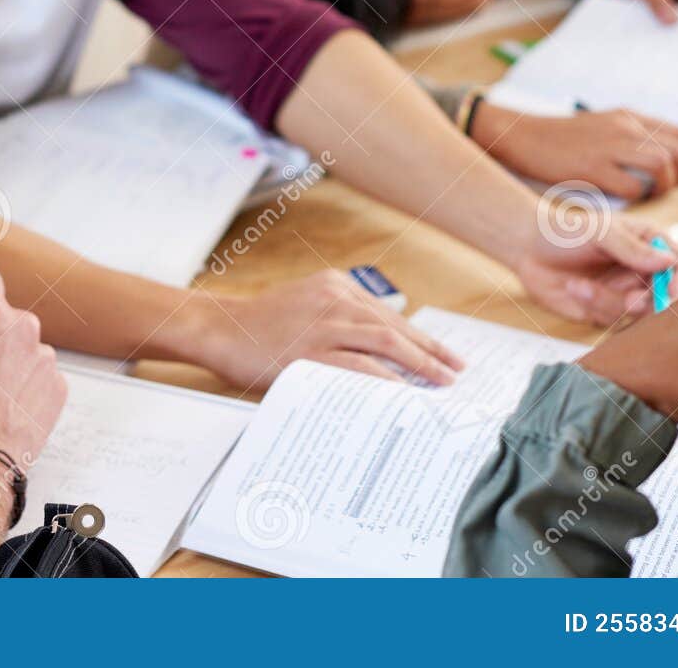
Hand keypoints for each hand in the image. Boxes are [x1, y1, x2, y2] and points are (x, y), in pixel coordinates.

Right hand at [195, 269, 465, 390]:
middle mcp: (334, 298)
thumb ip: (340, 318)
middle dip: (431, 349)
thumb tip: (383, 351)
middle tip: (457, 369)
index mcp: (335, 285)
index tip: (443, 353)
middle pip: (394, 325)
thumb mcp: (306, 304)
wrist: (220, 329)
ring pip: (384, 342)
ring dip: (420, 362)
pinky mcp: (310, 350)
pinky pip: (358, 365)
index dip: (420, 336)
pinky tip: (404, 392)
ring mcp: (323, 324)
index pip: (388, 313)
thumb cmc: (261, 325)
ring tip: (442, 381)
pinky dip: (386, 378)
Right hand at [474, 104, 677, 201]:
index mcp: (628, 117)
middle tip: (663, 189)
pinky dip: (637, 196)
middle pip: (676, 151)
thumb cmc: (559, 139)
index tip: (672, 174)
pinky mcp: (593, 167)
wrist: (522, 136)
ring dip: (662, 187)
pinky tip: (625, 198)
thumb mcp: (601, 124)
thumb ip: (629, 136)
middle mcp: (624, 127)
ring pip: (662, 166)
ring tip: (648, 195)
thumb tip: (659, 157)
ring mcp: (609, 146)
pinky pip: (633, 186)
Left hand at [513, 213, 677, 325]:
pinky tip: (574, 289)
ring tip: (579, 285)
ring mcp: (624, 291)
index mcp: (648, 243)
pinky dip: (593, 305)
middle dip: (646, 300)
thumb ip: (632, 248)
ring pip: (636, 311)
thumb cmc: (566, 231)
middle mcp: (641, 269)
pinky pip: (611, 318)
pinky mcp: (605, 309)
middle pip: (664, 294)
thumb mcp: (600, 233)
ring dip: (609, 301)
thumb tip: (669, 261)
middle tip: (629, 300)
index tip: (671, 291)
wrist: (528, 248)